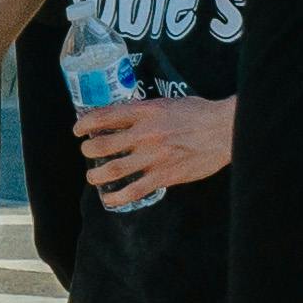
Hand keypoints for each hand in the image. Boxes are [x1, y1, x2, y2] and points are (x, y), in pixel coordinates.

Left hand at [75, 94, 233, 207]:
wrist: (224, 130)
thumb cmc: (200, 114)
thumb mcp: (168, 103)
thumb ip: (146, 111)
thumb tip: (127, 118)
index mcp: (145, 112)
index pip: (105, 116)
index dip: (86, 123)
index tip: (78, 129)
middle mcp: (145, 134)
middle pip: (103, 144)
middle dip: (88, 150)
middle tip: (86, 152)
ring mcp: (154, 156)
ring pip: (114, 169)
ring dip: (96, 175)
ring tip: (92, 176)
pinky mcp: (165, 175)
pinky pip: (135, 190)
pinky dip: (117, 197)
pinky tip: (109, 199)